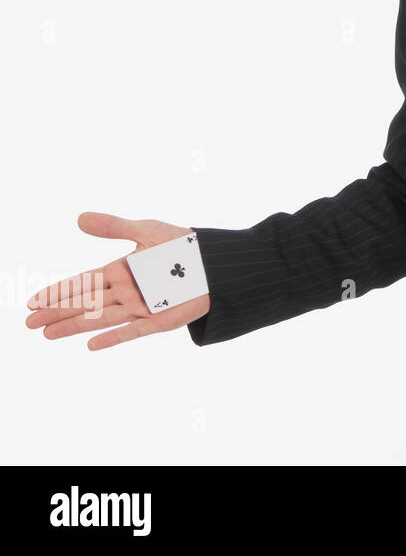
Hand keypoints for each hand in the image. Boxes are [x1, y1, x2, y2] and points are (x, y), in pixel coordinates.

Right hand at [25, 212, 210, 349]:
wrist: (219, 262)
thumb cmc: (184, 244)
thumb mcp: (145, 230)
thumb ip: (113, 226)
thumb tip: (79, 218)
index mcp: (121, 270)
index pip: (82, 283)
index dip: (58, 292)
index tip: (33, 302)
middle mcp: (127, 291)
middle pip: (85, 304)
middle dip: (57, 312)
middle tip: (29, 323)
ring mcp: (141, 307)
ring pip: (100, 318)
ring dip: (74, 326)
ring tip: (47, 334)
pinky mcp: (159, 320)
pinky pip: (131, 331)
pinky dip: (112, 338)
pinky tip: (91, 345)